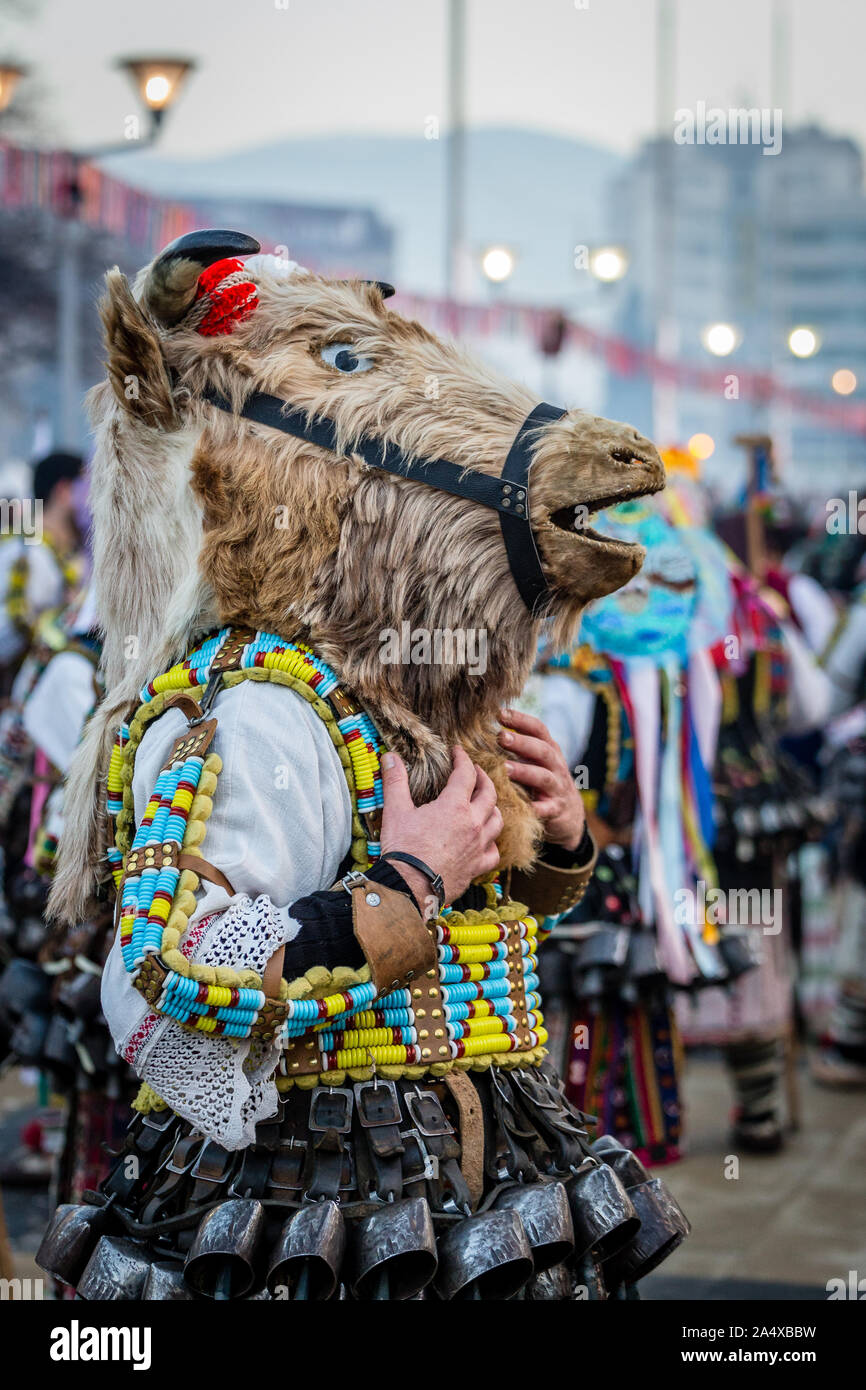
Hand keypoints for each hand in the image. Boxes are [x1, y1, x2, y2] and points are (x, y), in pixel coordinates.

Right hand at [380, 747, 502, 908]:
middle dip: (484, 779)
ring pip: (497, 821)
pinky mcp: (477, 867)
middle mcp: (473, 824)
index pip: (467, 774)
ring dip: (493, 808)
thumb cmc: (403, 848)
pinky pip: (494, 852)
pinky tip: (486, 841)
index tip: (458, 752)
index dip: (463, 759)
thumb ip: (396, 782)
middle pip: (490, 794)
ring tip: (485, 803)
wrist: (409, 887)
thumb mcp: (395, 811)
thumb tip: (391, 758)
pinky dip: (492, 843)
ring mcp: (478, 846)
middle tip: (476, 773)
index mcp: (454, 806)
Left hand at [498, 707, 585, 851]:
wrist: (570, 814)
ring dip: (524, 772)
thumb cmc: (542, 780)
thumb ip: (519, 746)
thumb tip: (485, 729)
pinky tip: (523, 806)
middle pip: (541, 750)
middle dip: (521, 743)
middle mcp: (555, 765)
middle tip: (501, 737)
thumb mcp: (536, 760)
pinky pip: (546, 808)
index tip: (500, 714)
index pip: (538, 729)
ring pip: (543, 777)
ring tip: (504, 769)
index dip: (521, 720)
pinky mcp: (556, 809)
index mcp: (549, 749)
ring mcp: (557, 787)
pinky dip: (536, 808)